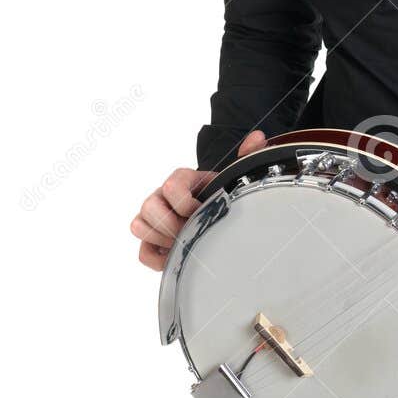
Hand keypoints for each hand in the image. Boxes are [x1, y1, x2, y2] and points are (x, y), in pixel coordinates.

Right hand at [131, 130, 266, 271]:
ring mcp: (151, 217)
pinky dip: (158, 259)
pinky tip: (178, 257)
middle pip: (149, 207)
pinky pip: (142, 252)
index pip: (171, 186)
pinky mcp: (149, 238)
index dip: (185, 202)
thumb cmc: (218, 192)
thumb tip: (258, 138)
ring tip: (185, 242)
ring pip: (139, 226)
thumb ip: (246, 156)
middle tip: (192, 231)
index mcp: (180, 179)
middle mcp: (160, 196)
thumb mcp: (231, 175)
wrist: (209, 205)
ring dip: (163, 239)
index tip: (201, 210)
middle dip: (172, 224)